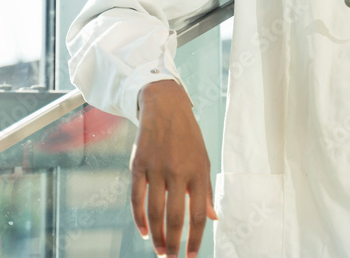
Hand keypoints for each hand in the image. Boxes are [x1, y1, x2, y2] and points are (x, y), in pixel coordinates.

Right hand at [131, 80, 217, 257]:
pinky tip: (143, 230)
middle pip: (174, 217)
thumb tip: (213, 219)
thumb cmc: (188, 138)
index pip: (197, 215)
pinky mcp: (138, 165)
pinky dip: (138, 217)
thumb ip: (206, 191)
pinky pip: (136, 198)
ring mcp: (156, 168)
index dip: (195, 239)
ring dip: (156, 235)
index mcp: (198, 172)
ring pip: (154, 211)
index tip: (191, 257)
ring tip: (159, 250)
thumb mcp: (203, 160)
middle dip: (173, 243)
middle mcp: (178, 171)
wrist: (165, 107)